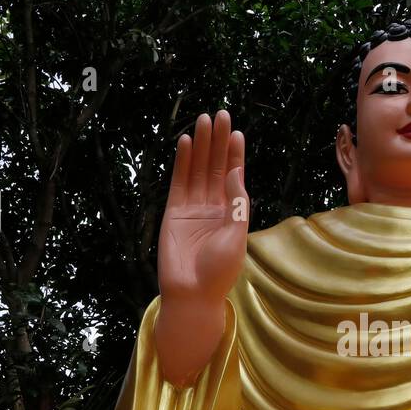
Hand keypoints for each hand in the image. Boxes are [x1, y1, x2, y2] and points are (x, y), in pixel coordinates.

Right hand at [158, 109, 248, 302]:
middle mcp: (213, 206)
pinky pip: (179, 181)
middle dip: (218, 142)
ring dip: (201, 145)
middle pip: (216, 166)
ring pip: (198, 169)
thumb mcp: (236, 237)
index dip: (235, 154)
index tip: (236, 133)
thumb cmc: (219, 272)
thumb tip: (236, 171)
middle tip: (220, 115)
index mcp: (232, 213)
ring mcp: (193, 207)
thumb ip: (237, 204)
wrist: (192, 294)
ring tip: (203, 120)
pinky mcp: (174, 211)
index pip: (234, 177)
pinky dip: (182, 162)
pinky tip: (186, 143)